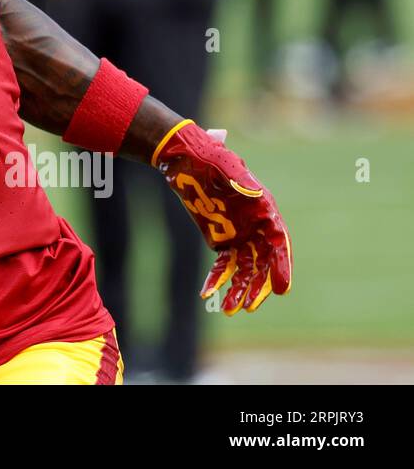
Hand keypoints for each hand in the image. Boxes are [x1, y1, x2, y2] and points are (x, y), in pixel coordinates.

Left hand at [153, 120, 292, 313]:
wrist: (186, 159)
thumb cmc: (210, 158)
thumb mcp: (224, 164)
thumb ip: (238, 179)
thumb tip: (252, 192)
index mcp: (265, 209)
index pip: (279, 243)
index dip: (282, 266)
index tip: (281, 288)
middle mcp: (257, 226)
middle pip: (263, 263)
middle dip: (258, 286)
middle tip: (250, 307)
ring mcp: (240, 235)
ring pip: (245, 269)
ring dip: (239, 290)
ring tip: (230, 310)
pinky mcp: (221, 240)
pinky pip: (223, 265)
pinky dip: (217, 279)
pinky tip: (208, 295)